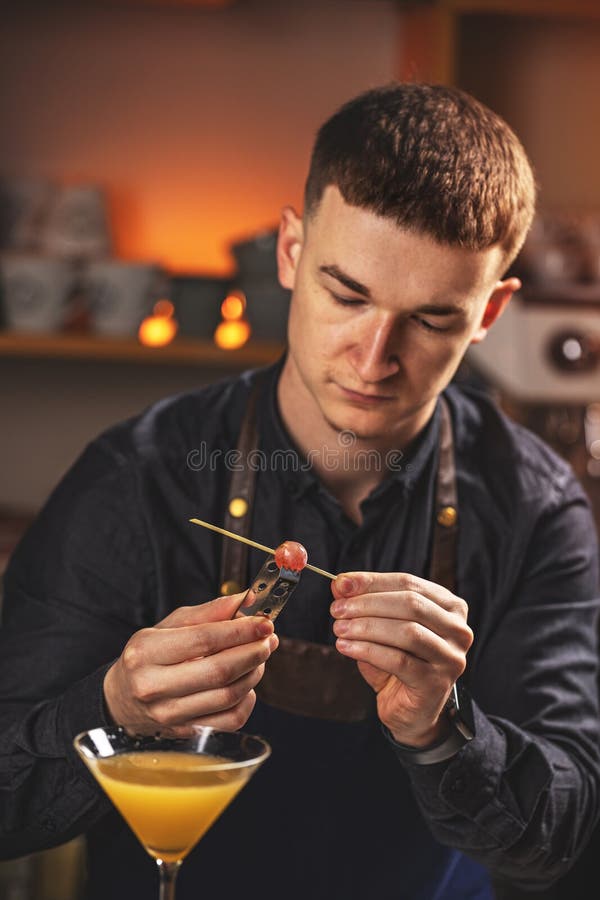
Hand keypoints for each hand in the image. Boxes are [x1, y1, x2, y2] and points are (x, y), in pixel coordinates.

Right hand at [103, 593, 277, 735]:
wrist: (123, 699)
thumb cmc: (150, 656)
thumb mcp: (170, 626)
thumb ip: (209, 612)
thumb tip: (246, 599)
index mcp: (146, 652)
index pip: (203, 639)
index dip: (240, 630)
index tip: (264, 622)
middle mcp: (153, 686)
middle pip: (219, 671)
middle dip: (252, 652)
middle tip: (269, 639)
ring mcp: (169, 715)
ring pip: (228, 696)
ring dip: (254, 673)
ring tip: (259, 655)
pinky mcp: (185, 733)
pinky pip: (230, 720)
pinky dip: (248, 699)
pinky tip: (246, 683)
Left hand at [330, 572, 472, 746]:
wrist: (409, 711)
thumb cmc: (397, 662)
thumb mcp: (380, 626)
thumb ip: (364, 603)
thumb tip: (340, 584)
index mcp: (450, 607)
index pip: (408, 583)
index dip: (372, 581)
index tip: (341, 584)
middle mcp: (458, 630)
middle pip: (410, 604)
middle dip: (368, 603)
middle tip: (337, 609)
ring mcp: (450, 657)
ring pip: (407, 631)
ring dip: (367, 626)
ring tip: (339, 628)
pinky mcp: (437, 682)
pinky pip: (399, 660)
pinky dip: (367, 650)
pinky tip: (345, 647)